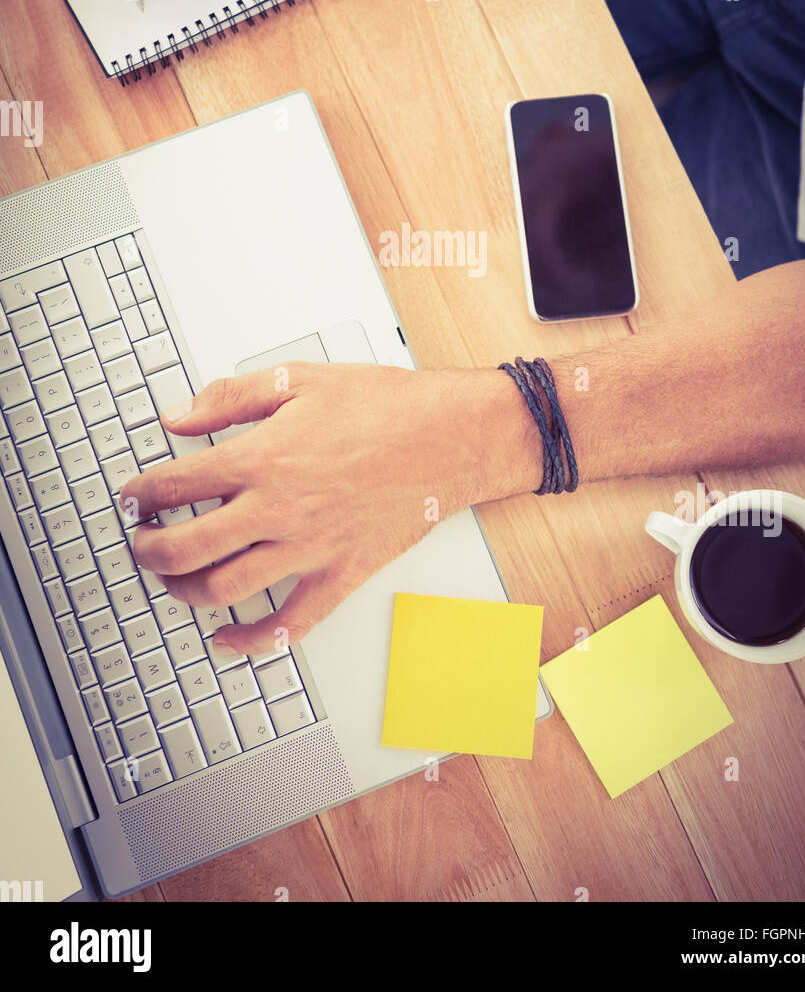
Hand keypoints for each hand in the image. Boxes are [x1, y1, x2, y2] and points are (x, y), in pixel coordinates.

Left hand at [122, 362, 537, 657]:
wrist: (453, 437)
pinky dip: (251, 642)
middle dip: (147, 551)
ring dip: (183, 591)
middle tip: (139, 543)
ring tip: (172, 579)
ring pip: (225, 590)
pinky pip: (289, 625)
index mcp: (264, 459)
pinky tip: (228, 639)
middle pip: (186, 549)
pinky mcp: (341, 575)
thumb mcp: (301, 379)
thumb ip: (231, 397)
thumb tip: (178, 416)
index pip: (176, 486)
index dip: (140, 495)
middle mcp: (279, 511)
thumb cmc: (387, 406)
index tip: (133, 497)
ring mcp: (309, 549)